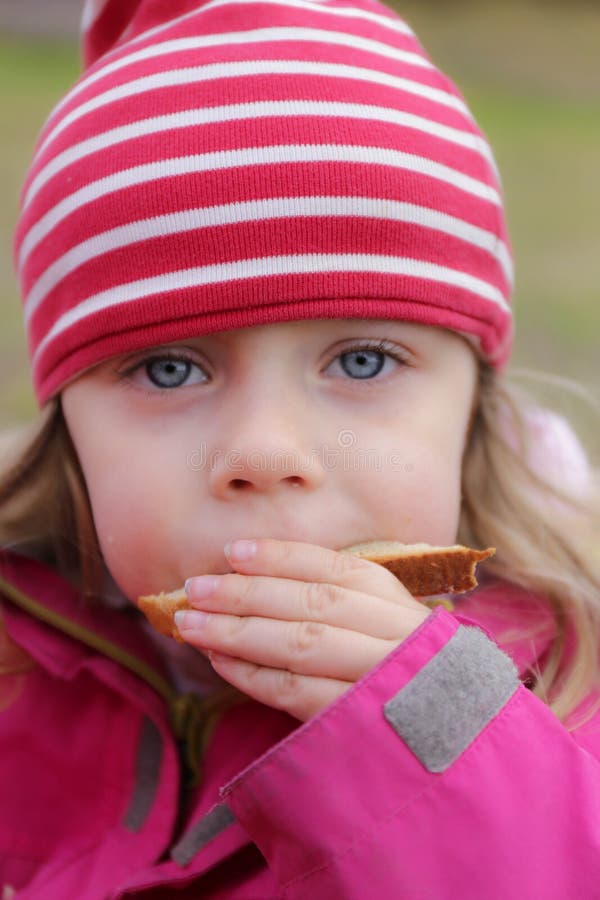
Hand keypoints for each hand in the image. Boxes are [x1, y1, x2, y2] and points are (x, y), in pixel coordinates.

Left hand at [177, 538, 430, 721]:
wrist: (461, 735)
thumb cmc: (407, 670)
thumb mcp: (388, 624)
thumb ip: (341, 602)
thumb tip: (260, 578)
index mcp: (395, 600)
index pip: (332, 568)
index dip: (280, 558)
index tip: (232, 552)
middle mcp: (391, 633)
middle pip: (310, 603)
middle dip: (246, 594)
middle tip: (194, 588)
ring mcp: (380, 678)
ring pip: (300, 645)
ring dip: (239, 632)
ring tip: (192, 624)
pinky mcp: (360, 721)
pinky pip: (298, 693)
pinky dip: (254, 676)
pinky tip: (222, 663)